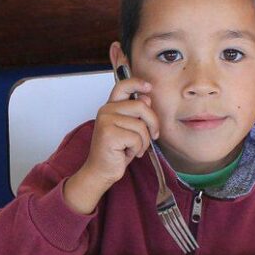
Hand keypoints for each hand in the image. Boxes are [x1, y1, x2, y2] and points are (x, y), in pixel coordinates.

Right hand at [63, 76, 159, 214]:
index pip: (122, 86)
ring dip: (144, 141)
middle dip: (153, 123)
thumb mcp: (129, 129)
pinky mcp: (109, 134)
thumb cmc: (116, 151)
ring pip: (141, 125)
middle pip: (141, 106)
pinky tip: (128, 154)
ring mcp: (106, 121)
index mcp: (110, 107)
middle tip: (153, 135)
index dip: (137, 83)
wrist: (101, 171)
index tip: (148, 87)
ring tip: (135, 148)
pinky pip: (136, 138)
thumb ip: (136, 113)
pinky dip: (137, 149)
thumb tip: (146, 98)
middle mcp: (106, 111)